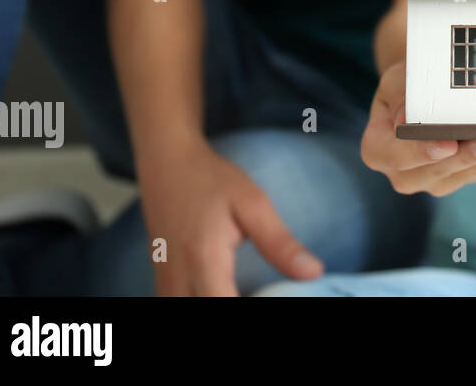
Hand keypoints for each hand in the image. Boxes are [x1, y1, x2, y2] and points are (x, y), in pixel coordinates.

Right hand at [137, 140, 322, 295]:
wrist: (166, 164)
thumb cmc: (212, 180)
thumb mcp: (254, 205)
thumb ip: (280, 244)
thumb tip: (313, 273)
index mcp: (204, 260)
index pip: (223, 306)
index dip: (251, 308)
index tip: (273, 295)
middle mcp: (178, 278)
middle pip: (202, 312)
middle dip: (233, 306)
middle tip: (263, 290)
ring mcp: (164, 282)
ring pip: (185, 310)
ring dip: (219, 301)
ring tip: (249, 290)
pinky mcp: (161, 281)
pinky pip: (179, 302)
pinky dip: (204, 298)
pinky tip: (227, 291)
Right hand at [361, 58, 475, 196]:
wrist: (422, 91)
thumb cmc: (408, 83)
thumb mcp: (397, 80)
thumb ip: (402, 95)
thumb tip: (405, 120)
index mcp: (378, 150)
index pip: (397, 154)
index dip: (421, 152)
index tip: (446, 144)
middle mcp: (405, 174)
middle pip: (441, 168)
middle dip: (472, 155)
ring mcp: (438, 180)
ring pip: (472, 170)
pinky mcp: (466, 176)